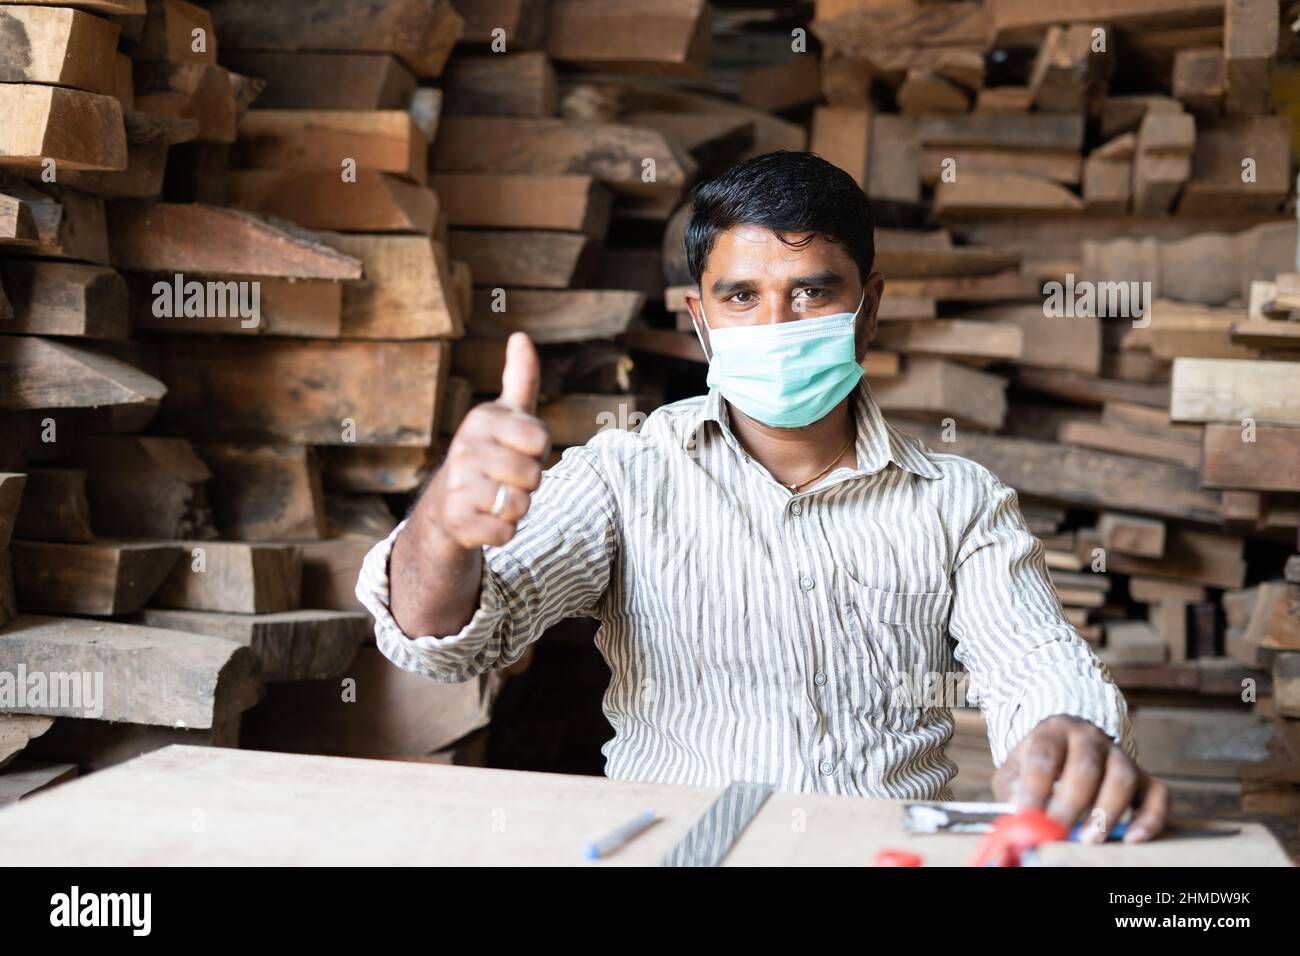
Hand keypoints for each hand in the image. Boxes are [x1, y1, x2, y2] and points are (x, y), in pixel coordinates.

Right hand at [430, 332, 549, 548]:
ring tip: (496, 497)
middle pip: (533, 476)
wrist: (448, 502)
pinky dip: (503, 531)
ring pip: (521, 505)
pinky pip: (506, 532)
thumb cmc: (491, 452)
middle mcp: (466, 449)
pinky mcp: (457, 521)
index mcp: (482, 420)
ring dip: (517, 508)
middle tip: (506, 478)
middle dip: (529, 483)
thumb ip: (521, 378)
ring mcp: (459, 485)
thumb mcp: (507, 413)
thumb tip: (520, 336)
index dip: (538, 451)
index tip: (518, 448)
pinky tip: (485, 517)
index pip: (541, 441)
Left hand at [993, 714, 1168, 842]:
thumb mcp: (1015, 769)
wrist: (1068, 743)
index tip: (1027, 815)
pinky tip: (1134, 839)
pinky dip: (1150, 818)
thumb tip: (1018, 817)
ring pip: (1122, 777)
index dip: (1036, 787)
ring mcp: (1119, 755)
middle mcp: (1089, 737)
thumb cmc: (1038, 764)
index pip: (1045, 756)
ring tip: (1090, 839)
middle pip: (1086, 766)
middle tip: (1058, 829)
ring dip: (1107, 811)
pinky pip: (1157, 794)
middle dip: (1071, 802)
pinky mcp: (1144, 775)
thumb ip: (1012, 790)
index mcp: (1053, 732)